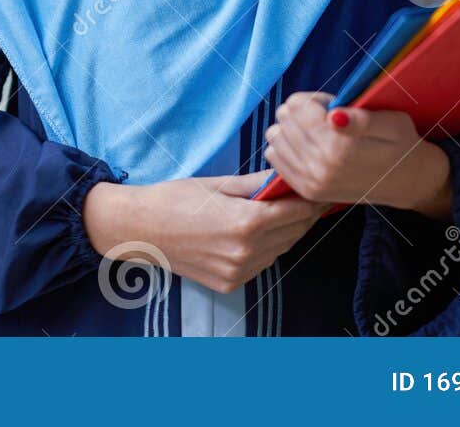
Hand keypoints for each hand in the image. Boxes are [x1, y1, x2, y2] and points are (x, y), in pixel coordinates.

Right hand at [82, 175, 329, 294]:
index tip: (319, 187)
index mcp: (246, 223)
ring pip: (282, 249)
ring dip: (288, 231)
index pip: (297, 211)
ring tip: (284, 211)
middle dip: (303, 213)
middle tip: (307, 195)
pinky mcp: (230, 284)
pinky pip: (262, 263)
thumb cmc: (175, 198)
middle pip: (295, 231)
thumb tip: (287, 176)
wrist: (139, 230)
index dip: (311, 198)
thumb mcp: (218, 184)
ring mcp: (239, 272)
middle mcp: (247, 252)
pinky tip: (258, 231)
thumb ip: (258, 184)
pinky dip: (268, 247)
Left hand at [262, 90, 452, 219]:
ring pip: (275, 137)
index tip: (332, 106)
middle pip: (284, 119)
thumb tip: (334, 116)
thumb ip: (363, 118)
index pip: (299, 106)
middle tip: (326, 119)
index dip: (314, 99)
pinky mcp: (305, 190)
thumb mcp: (393, 123)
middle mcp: (321, 168)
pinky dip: (286, 146)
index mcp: (340, 148)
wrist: (405, 182)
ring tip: (318, 132)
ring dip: (292, 128)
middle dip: (302, 112)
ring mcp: (311, 182)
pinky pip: (274, 157)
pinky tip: (307, 145)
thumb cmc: (400, 144)